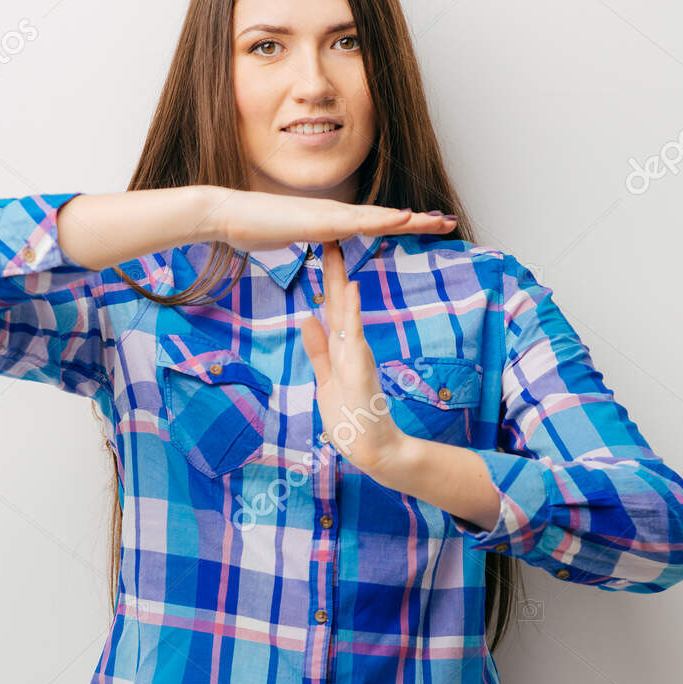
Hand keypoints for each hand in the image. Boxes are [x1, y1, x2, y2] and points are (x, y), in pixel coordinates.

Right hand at [212, 189, 457, 253]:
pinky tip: (404, 218)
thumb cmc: (250, 226)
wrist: (226, 213)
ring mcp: (329, 215)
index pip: (373, 224)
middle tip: (448, 221)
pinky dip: (383, 219)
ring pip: (378, 218)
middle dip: (418, 221)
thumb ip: (306, 239)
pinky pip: (357, 222)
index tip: (426, 224)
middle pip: (385, 218)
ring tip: (437, 221)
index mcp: (330, 221)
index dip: (401, 224)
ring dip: (410, 220)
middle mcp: (335, 214)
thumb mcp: (287, 238)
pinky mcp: (319, 221)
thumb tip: (315, 243)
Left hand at [299, 240, 412, 479]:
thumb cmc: (353, 418)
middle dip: (333, 269)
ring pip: (345, 312)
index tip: (322, 250)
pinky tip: (350, 289)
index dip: (326, 280)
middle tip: (329, 234)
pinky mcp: (360, 369)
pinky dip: (351, 313)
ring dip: (340, 281)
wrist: (374, 449)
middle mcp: (350, 347)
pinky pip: (354, 337)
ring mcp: (356, 356)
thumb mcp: (326, 379)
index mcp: (340, 349)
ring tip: (337, 250)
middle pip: (338, 302)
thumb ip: (318, 350)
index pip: (331, 307)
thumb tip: (308, 318)